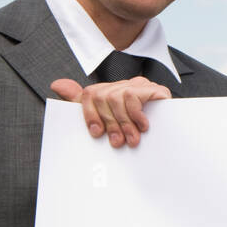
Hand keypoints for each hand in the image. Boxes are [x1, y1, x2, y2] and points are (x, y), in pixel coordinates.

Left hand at [49, 77, 171, 147]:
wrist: (170, 137)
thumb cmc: (135, 132)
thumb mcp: (105, 121)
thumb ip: (80, 102)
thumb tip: (56, 84)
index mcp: (109, 92)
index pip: (90, 94)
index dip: (90, 114)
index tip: (97, 134)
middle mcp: (123, 85)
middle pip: (103, 96)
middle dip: (109, 123)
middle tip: (117, 142)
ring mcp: (139, 85)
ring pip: (117, 97)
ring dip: (123, 123)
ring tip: (131, 140)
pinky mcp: (155, 89)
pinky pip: (135, 95)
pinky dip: (136, 114)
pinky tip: (143, 127)